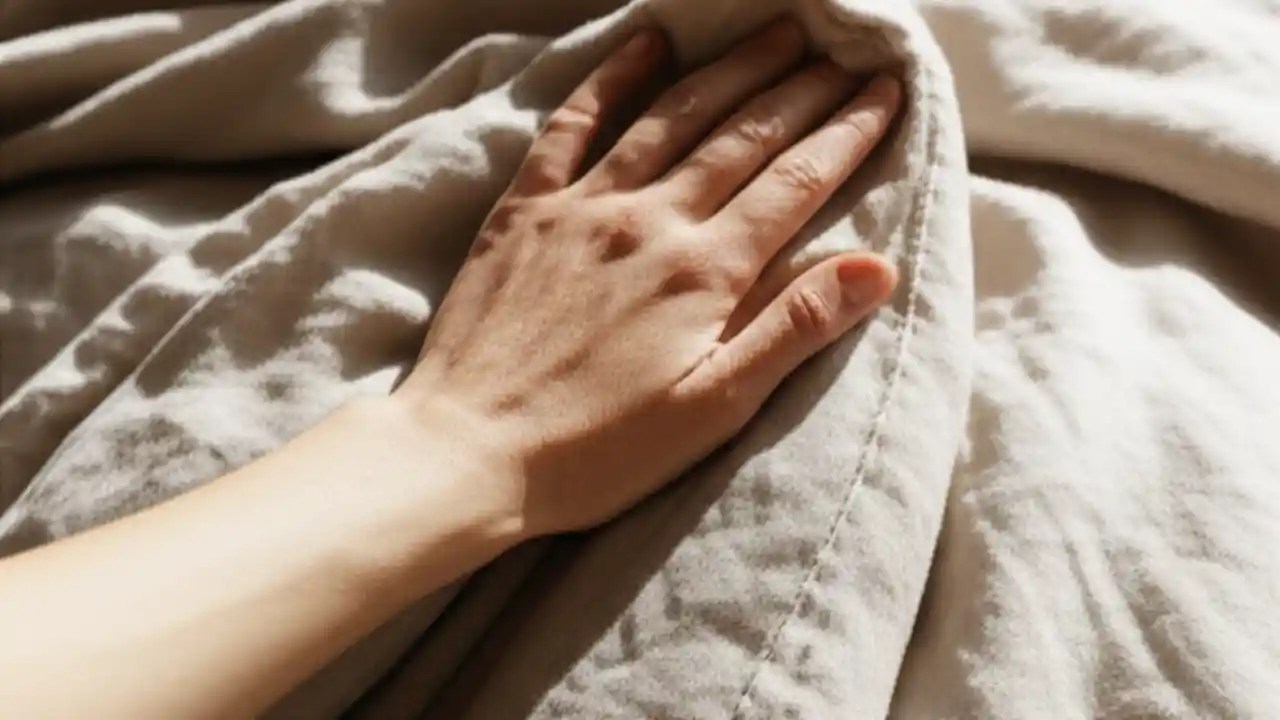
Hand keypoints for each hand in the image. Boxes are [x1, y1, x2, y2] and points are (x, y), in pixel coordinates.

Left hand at [395, 18, 901, 536]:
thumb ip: (791, 331)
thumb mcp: (711, 410)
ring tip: (776, 31)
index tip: (885, 92)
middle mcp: (649, 220)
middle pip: (742, 136)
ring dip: (729, 69)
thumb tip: (876, 266)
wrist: (467, 451)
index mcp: (703, 272)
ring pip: (672, 116)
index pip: (795, 182)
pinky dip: (611, 78)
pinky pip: (572, 124)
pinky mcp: (523, 210)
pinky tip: (645, 43)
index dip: (847, 132)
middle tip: (845, 52)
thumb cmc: (596, 450)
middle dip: (802, 89)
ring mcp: (582, 207)